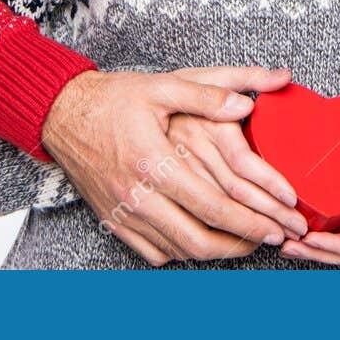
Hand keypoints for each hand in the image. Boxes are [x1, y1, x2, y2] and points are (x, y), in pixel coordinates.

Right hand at [41, 64, 298, 264]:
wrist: (62, 114)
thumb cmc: (112, 99)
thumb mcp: (162, 86)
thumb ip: (207, 95)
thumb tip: (246, 104)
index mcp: (154, 163)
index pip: (213, 207)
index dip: (251, 221)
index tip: (277, 225)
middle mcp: (139, 196)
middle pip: (200, 240)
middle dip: (241, 244)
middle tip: (269, 239)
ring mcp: (124, 213)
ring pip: (179, 251)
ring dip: (216, 251)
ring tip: (244, 241)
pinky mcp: (114, 221)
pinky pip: (154, 252)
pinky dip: (182, 252)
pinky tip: (201, 238)